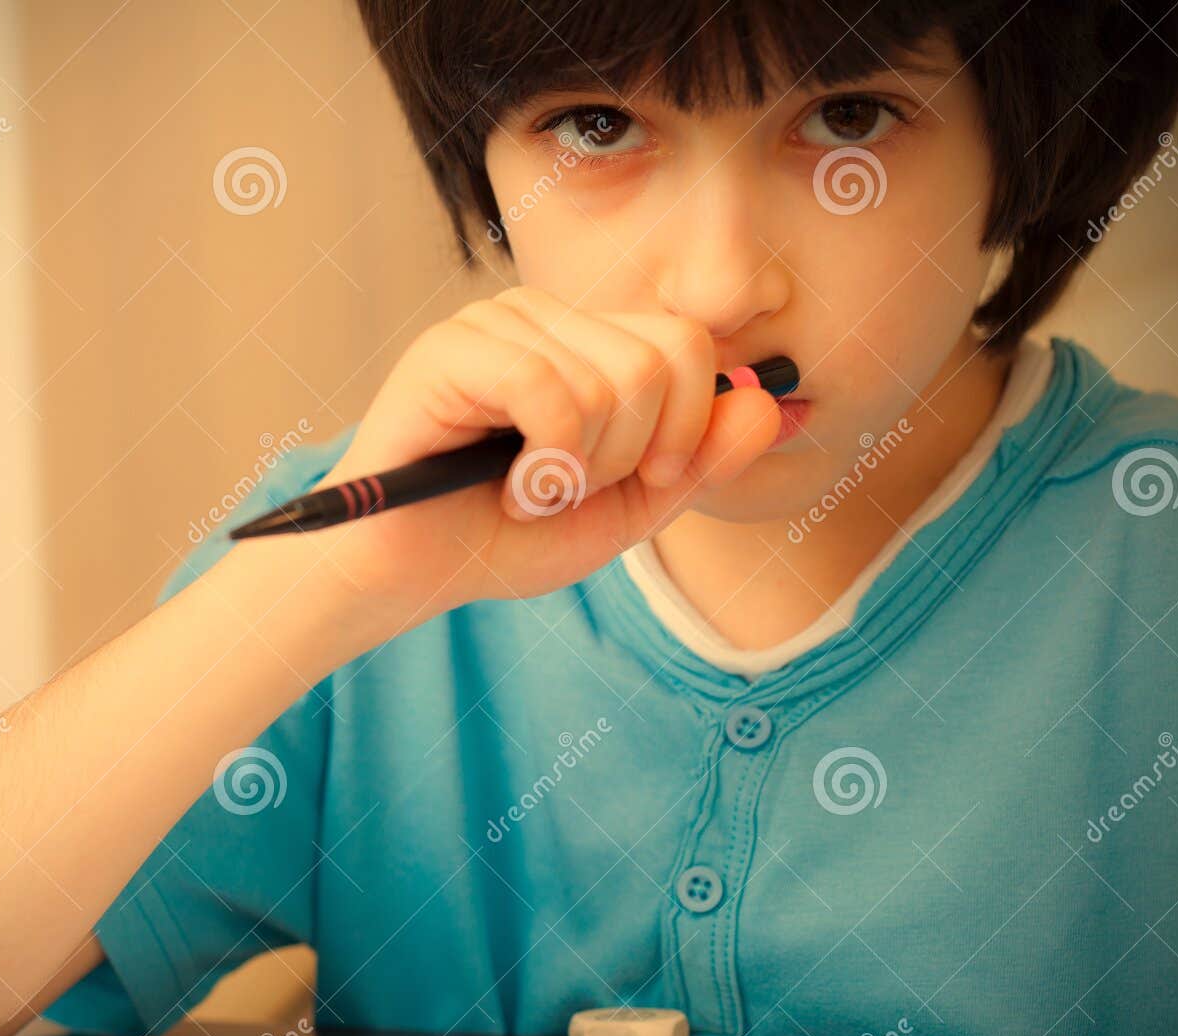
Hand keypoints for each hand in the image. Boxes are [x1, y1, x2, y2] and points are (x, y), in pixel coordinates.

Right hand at [314, 286, 779, 620]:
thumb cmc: (500, 539)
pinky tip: (503, 486)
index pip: (687, 343)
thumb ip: (697, 463)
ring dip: (577, 471)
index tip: (637, 482)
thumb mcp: (623, 511)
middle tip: (565, 490)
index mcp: (587, 342)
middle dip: (629, 455)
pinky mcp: (451, 349)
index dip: (685, 431)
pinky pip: (550, 390)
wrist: (409, 575)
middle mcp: (544, 318)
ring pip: (610, 381)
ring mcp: (495, 324)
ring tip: (524, 492)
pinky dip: (542, 463)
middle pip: (662, 358)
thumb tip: (768, 403)